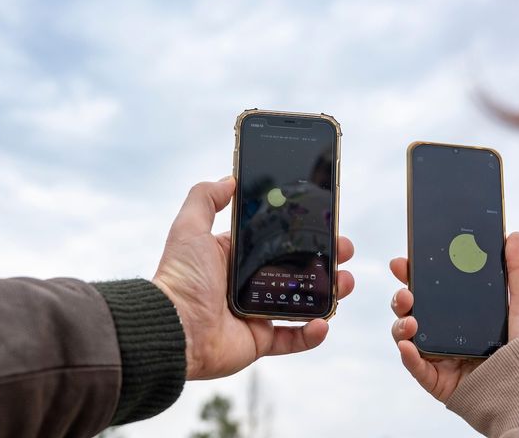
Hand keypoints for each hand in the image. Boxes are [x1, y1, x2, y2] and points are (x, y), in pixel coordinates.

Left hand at [153, 177, 355, 379]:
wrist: (173, 328)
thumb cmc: (180, 278)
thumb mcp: (189, 228)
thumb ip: (205, 198)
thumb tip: (228, 178)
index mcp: (233, 258)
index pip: (274, 241)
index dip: (300, 233)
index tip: (324, 223)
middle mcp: (246, 284)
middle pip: (295, 270)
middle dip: (323, 260)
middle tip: (344, 251)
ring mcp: (255, 313)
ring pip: (302, 302)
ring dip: (328, 293)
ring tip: (345, 282)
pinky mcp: (260, 340)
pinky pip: (293, 338)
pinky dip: (312, 333)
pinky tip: (323, 322)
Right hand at [388, 232, 518, 401]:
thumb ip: (518, 269)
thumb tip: (514, 234)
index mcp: (462, 314)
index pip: (431, 290)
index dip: (414, 275)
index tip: (404, 261)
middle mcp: (447, 333)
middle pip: (412, 310)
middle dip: (401, 296)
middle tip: (405, 290)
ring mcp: (440, 356)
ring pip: (406, 335)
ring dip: (400, 323)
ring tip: (411, 319)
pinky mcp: (438, 380)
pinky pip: (415, 367)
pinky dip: (406, 355)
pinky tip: (407, 345)